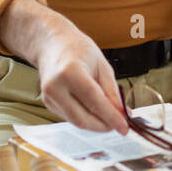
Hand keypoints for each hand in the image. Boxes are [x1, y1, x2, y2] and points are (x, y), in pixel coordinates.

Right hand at [0, 0, 127, 133]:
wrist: (52, 43)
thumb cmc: (78, 49)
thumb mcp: (102, 65)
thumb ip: (112, 91)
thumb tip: (122, 113)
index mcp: (71, 72)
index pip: (94, 101)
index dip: (111, 117)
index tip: (124, 127)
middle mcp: (55, 86)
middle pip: (82, 118)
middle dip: (103, 126)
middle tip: (119, 124)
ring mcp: (48, 96)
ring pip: (76, 121)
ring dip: (95, 124)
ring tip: (109, 117)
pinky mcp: (47, 102)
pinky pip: (70, 117)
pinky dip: (85, 117)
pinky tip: (94, 110)